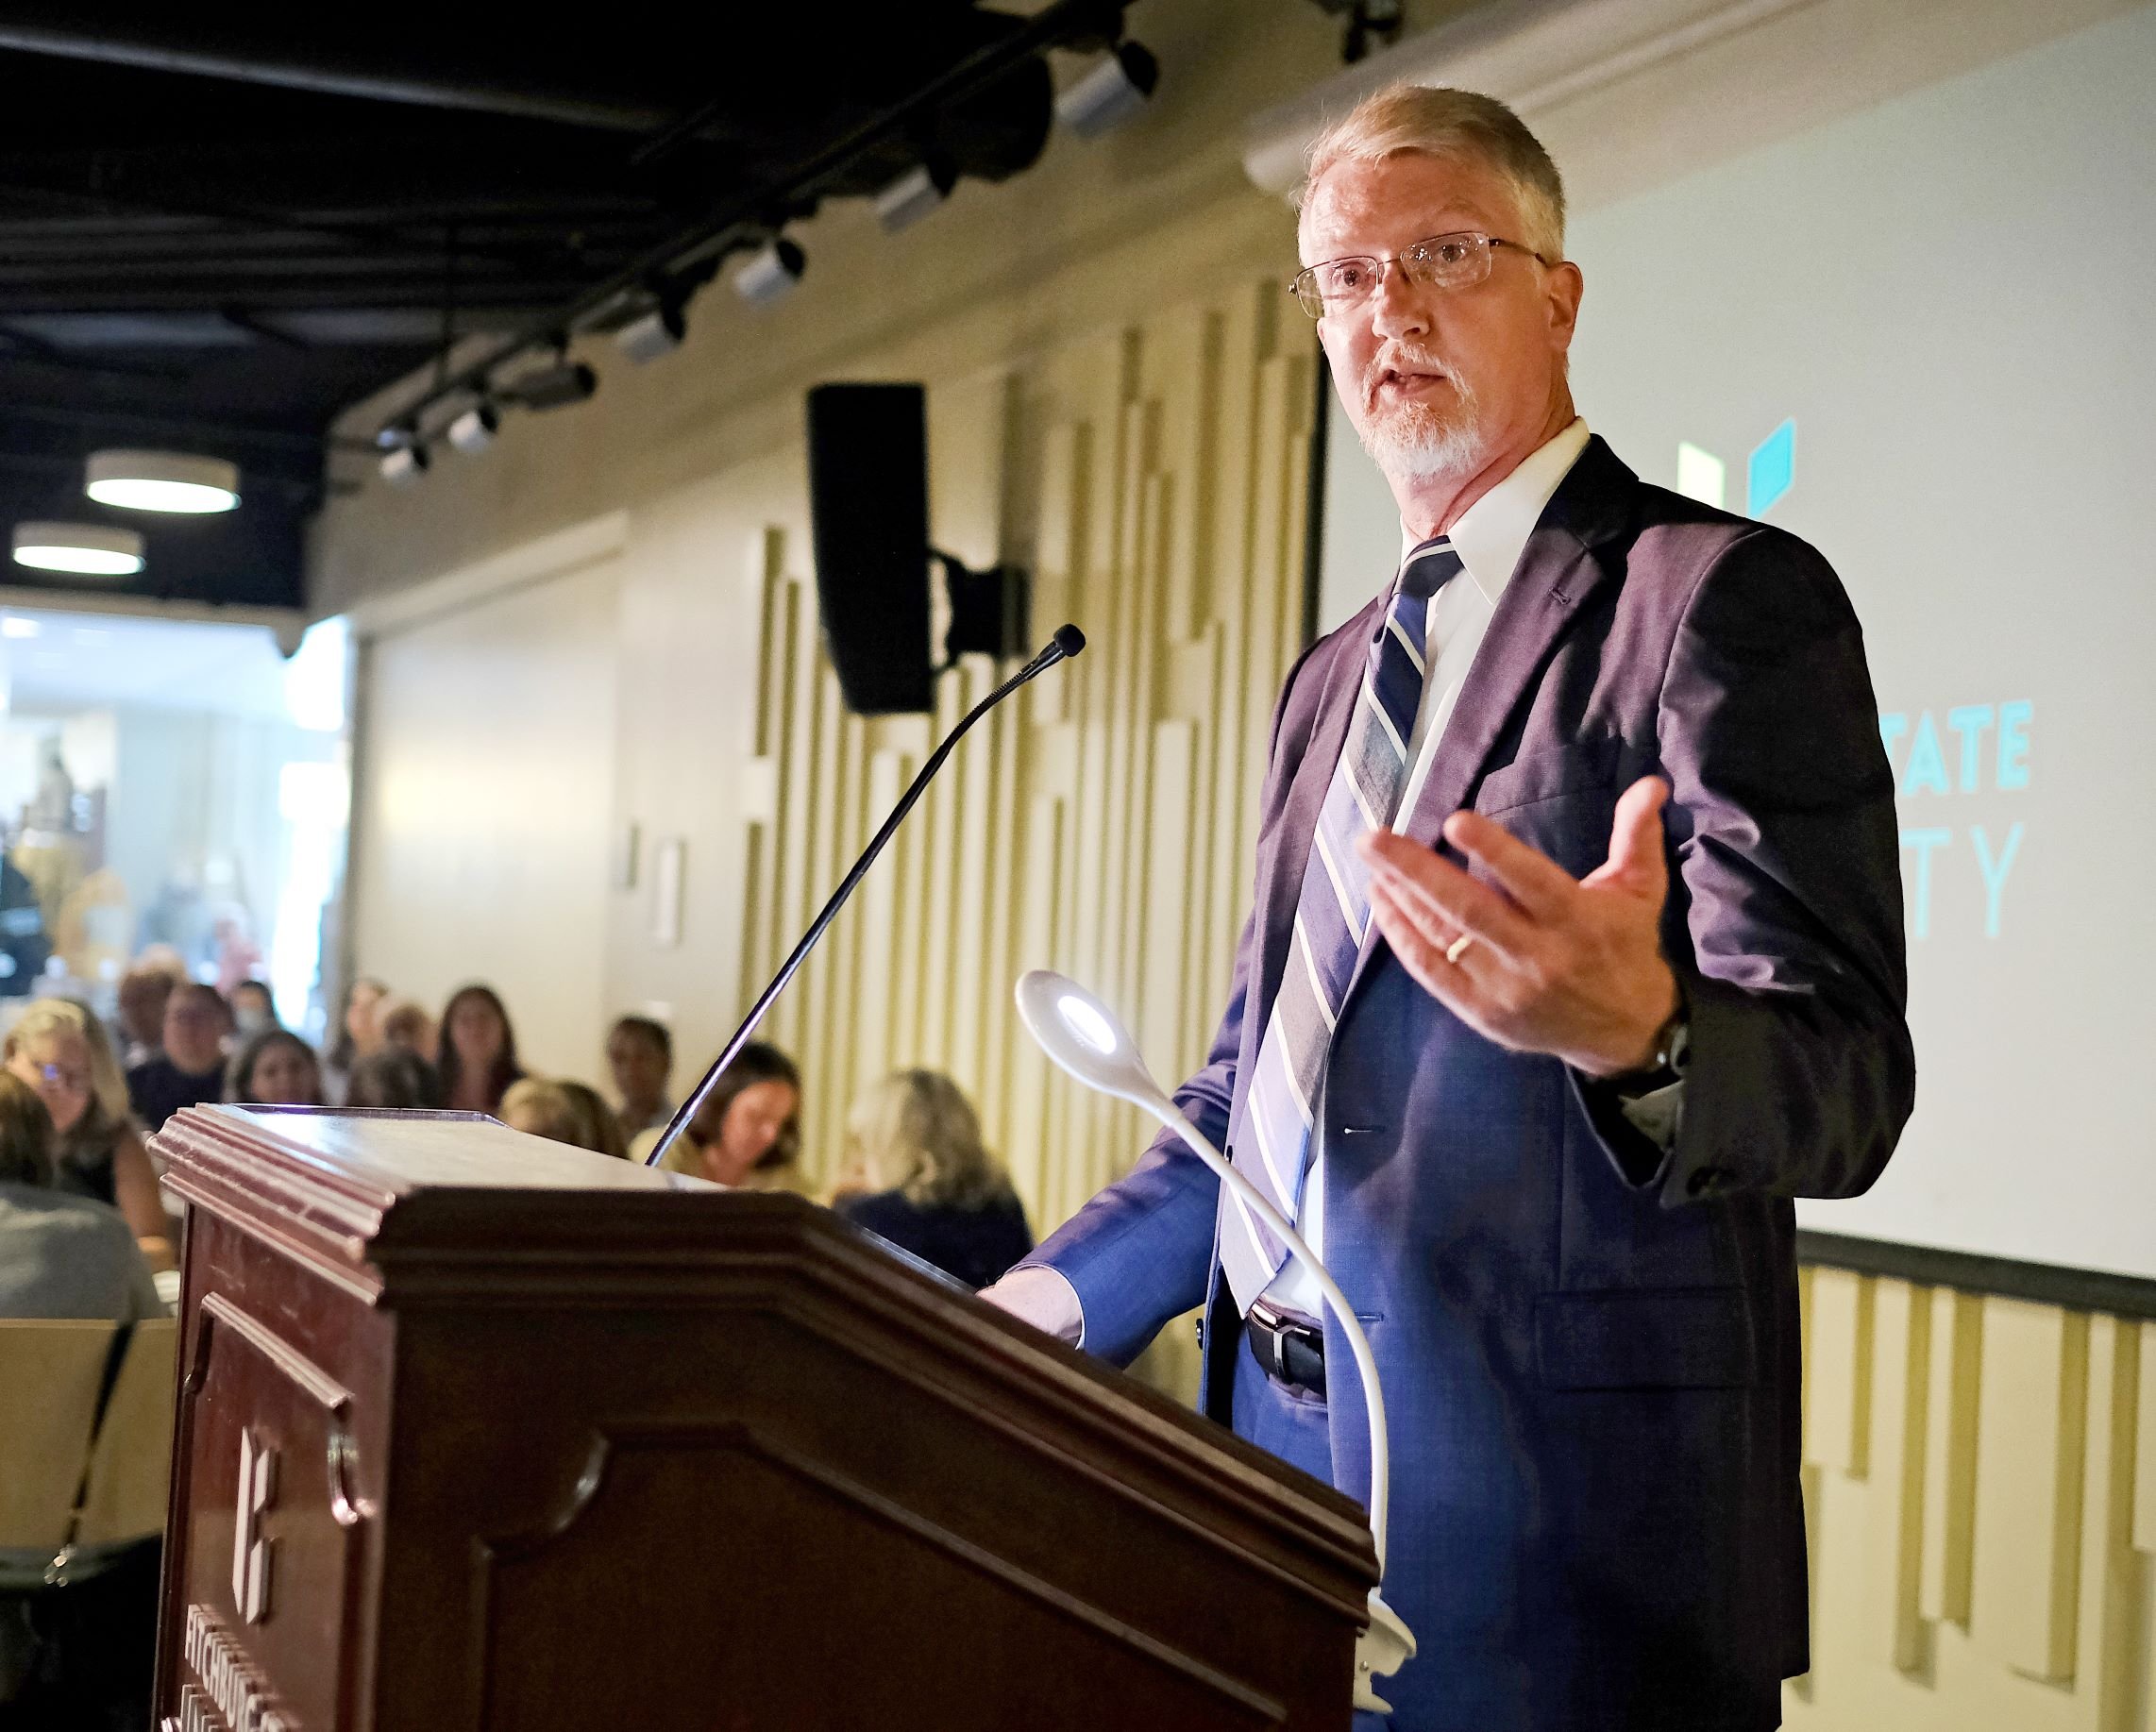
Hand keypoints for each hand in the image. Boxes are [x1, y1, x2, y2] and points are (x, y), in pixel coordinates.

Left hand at [1355, 776, 1679, 1077]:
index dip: (1493, 852)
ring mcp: (1505, 988)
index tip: (1453, 821)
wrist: (1626, 1032)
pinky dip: (1402, 937)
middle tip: (1374, 838)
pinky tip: (1381, 902)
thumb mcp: (1641, 890)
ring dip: (1401, 898)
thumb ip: (1638, 835)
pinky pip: (1433, 973)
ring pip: (1444, 938)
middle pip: (1469, 909)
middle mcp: (1537, 955)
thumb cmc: (1625, 946)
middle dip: (1415, 871)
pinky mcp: (1482, 1012)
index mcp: (1577, 920)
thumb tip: (1651, 783)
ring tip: (1371, 859)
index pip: (1530, 881)